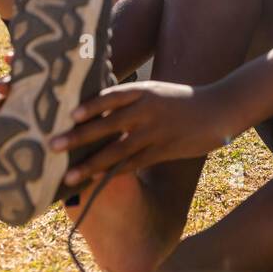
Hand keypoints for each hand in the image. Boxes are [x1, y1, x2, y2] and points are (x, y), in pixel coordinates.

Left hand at [53, 81, 235, 185]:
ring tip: (68, 176)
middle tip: (52, 145)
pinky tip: (96, 181)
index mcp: (143, 90)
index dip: (90, 105)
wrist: (220, 108)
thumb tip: (98, 111)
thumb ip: (130, 99)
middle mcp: (147, 110)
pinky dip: (113, 173)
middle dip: (78, 137)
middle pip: (107, 124)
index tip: (68, 115)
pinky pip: (134, 164)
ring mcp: (155, 132)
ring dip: (90, 165)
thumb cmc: (182, 101)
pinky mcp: (164, 151)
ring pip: (117, 150)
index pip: (111, 96)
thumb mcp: (156, 91)